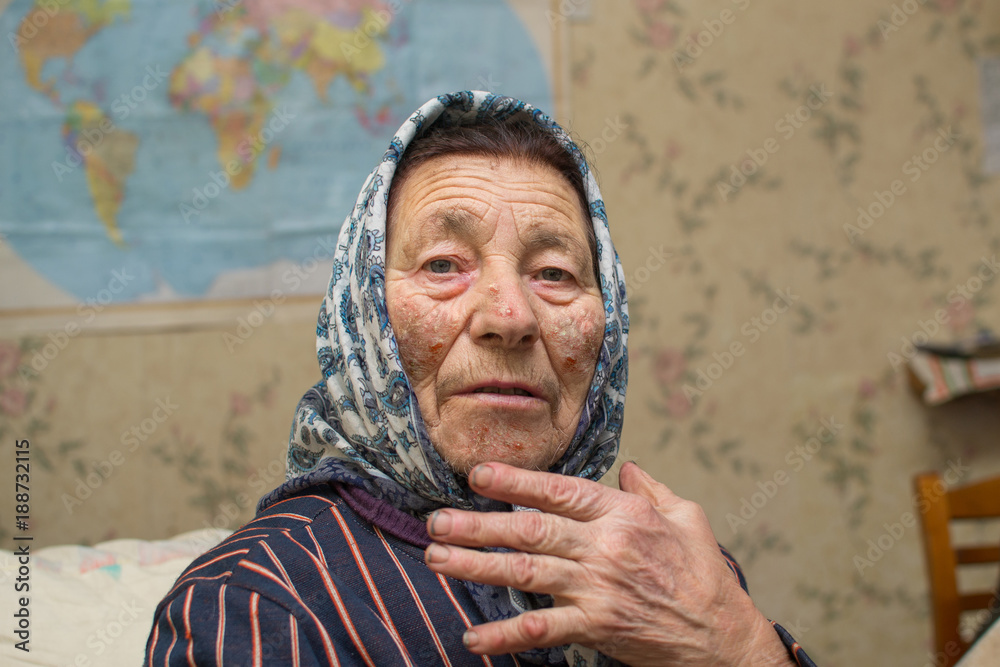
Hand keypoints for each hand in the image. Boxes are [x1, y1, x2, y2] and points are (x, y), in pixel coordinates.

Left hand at [423, 461, 794, 665]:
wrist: (722, 635)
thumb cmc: (705, 574)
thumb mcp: (686, 517)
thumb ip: (651, 490)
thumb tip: (628, 467)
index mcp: (622, 514)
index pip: (558, 490)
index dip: (514, 482)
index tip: (477, 475)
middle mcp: (603, 547)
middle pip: (529, 531)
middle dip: (476, 525)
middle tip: (435, 522)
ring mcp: (597, 588)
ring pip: (524, 573)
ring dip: (475, 566)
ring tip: (437, 560)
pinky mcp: (596, 626)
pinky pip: (541, 629)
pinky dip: (505, 634)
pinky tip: (474, 636)